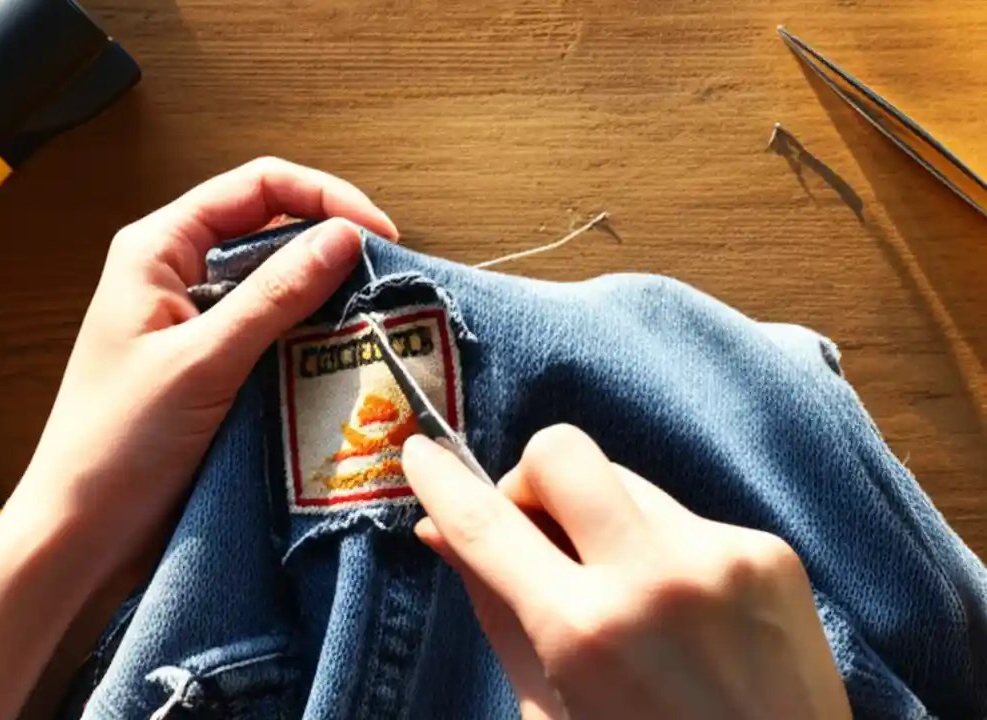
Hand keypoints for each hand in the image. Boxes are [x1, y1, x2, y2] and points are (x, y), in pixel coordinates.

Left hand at [11, 157, 397, 565]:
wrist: (79, 536)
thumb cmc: (117, 443)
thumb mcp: (203, 361)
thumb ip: (275, 295)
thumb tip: (346, 235)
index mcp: (157, 250)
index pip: (256, 188)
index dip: (323, 198)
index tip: (380, 234)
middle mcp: (177, 275)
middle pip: (270, 231)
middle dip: (329, 247)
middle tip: (386, 282)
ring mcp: (194, 324)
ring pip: (276, 288)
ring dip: (324, 300)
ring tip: (374, 321)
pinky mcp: (211, 370)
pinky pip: (272, 338)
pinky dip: (309, 343)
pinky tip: (343, 361)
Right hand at [402, 426, 850, 719]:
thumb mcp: (550, 712)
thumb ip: (497, 614)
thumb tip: (438, 532)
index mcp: (585, 631)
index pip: (487, 524)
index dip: (441, 482)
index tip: (419, 452)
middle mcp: (655, 576)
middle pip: (562, 452)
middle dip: (530, 479)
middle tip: (536, 532)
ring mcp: (721, 556)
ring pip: (624, 480)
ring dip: (600, 520)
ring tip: (624, 595)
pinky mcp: (771, 553)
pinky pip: (683, 516)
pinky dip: (661, 549)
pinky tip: (682, 613)